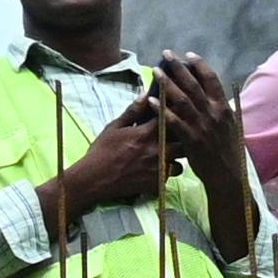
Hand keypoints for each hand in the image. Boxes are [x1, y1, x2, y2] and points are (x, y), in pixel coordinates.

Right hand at [47, 104, 171, 228]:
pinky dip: (167, 172)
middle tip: (174, 137)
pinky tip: (158, 169)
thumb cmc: (101, 152)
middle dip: (181, 138)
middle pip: (183, 140)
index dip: (174, 114)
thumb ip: (132, 111)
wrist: (94, 179)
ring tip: (167, 155)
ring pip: (181, 160)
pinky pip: (172, 175)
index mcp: (146, 133)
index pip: (170, 117)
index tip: (173, 114)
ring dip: (176, 157)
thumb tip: (146, 95)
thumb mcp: (114, 127)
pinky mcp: (157, 182)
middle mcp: (157, 150)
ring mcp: (159, 167)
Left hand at [146, 52, 244, 180]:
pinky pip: (174, 122)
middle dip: (179, 68)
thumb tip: (211, 93)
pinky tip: (150, 101)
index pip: (212, 80)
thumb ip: (220, 109)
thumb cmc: (226, 150)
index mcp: (224, 108)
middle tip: (166, 54)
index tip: (189, 54)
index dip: (200, 65)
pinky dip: (162, 110)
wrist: (228, 175)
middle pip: (194, 85)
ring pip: (183, 100)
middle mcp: (214, 113)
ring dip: (168, 84)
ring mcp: (202, 126)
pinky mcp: (191, 140)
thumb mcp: (229, 126)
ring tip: (156, 71)